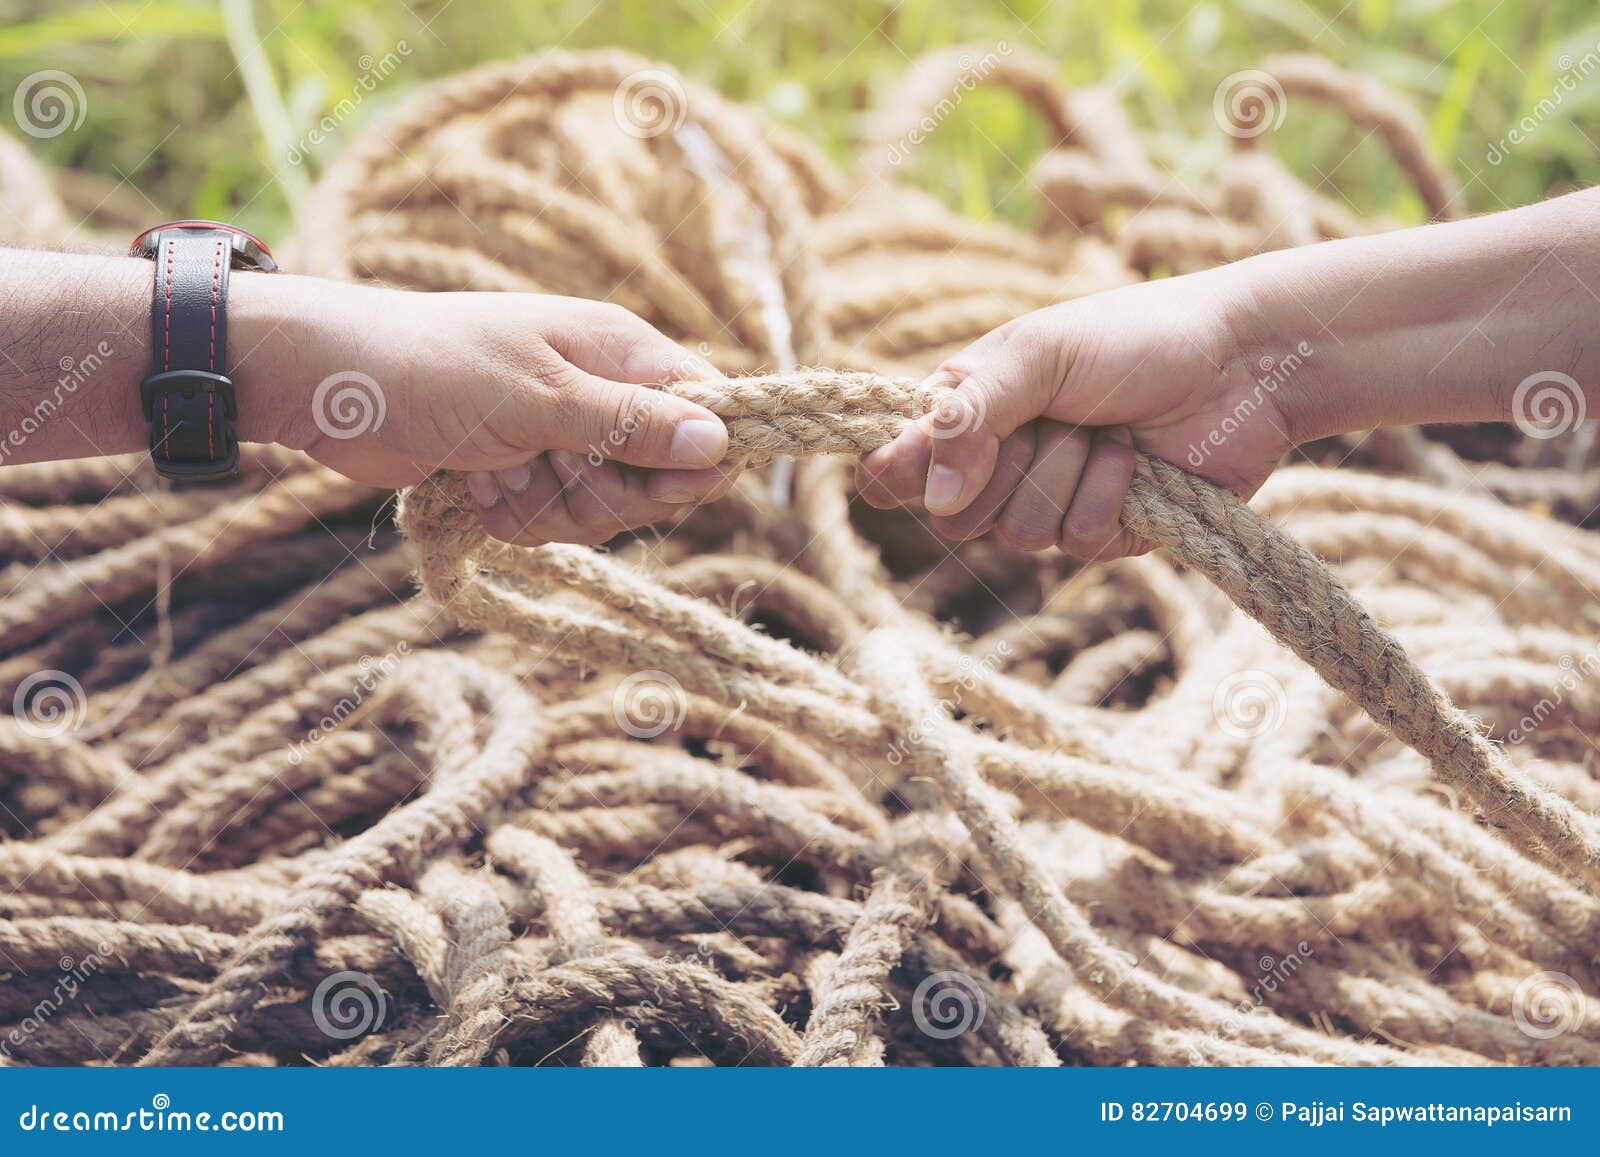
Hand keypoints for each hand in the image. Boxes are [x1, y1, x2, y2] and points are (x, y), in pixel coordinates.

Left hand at [262, 285, 739, 545]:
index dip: (695, 459)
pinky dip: (512, 515)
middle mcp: (600, 393)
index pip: (706, 412)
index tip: (659, 482)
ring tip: (493, 466)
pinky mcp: (523, 474)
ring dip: (547, 505)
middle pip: (659, 479)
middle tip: (544, 461)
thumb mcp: (539, 397)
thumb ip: (630, 424)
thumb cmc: (432, 368)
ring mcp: (561, 438)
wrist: (328, 387)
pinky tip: (470, 482)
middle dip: (601, 492)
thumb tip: (721, 442)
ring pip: (604, 511)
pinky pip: (553, 524)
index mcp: (619, 351)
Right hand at [855, 268, 1293, 560]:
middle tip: (1047, 421)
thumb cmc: (1134, 336)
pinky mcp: (1107, 533)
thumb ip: (969, 418)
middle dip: (1003, 469)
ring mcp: (1053, 501)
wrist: (1242, 362)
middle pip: (954, 517)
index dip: (899, 474)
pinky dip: (1112, 497)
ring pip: (1019, 534)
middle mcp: (1002, 463)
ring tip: (1108, 429)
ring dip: (1069, 475)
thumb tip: (932, 502)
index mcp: (971, 411)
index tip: (900, 473)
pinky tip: (1138, 461)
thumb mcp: (1036, 354)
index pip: (901, 465)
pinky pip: (1079, 544)